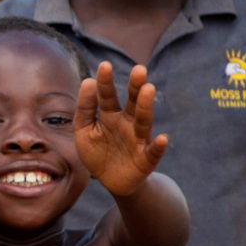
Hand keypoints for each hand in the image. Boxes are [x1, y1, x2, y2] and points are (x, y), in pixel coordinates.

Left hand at [74, 61, 166, 197]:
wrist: (111, 181)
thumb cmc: (98, 151)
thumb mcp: (84, 130)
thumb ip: (85, 109)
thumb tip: (87, 81)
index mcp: (110, 115)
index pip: (107, 96)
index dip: (105, 82)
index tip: (104, 65)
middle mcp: (127, 123)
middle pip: (132, 103)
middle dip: (135, 87)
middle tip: (139, 69)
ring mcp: (138, 139)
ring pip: (143, 121)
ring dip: (145, 106)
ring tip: (148, 90)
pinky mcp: (146, 159)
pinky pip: (153, 152)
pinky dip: (158, 146)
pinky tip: (162, 138)